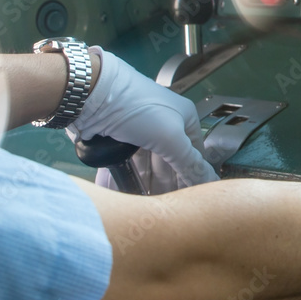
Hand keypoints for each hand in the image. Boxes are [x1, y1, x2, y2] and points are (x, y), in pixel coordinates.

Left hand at [67, 48, 230, 192]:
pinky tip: (119, 192)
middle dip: (163, 185)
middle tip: (161, 205)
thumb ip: (191, 164)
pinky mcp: (116, 138)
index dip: (191, 177)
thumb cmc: (134, 105)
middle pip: (168, 163)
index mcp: (183, 118)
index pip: (194, 154)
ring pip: (143, 165)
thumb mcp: (170, 138)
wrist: (90, 94)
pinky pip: (122, 163)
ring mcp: (138, 131)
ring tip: (140, 203)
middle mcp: (163, 124)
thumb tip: (210, 181)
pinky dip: (121, 178)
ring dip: (141, 184)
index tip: (186, 199)